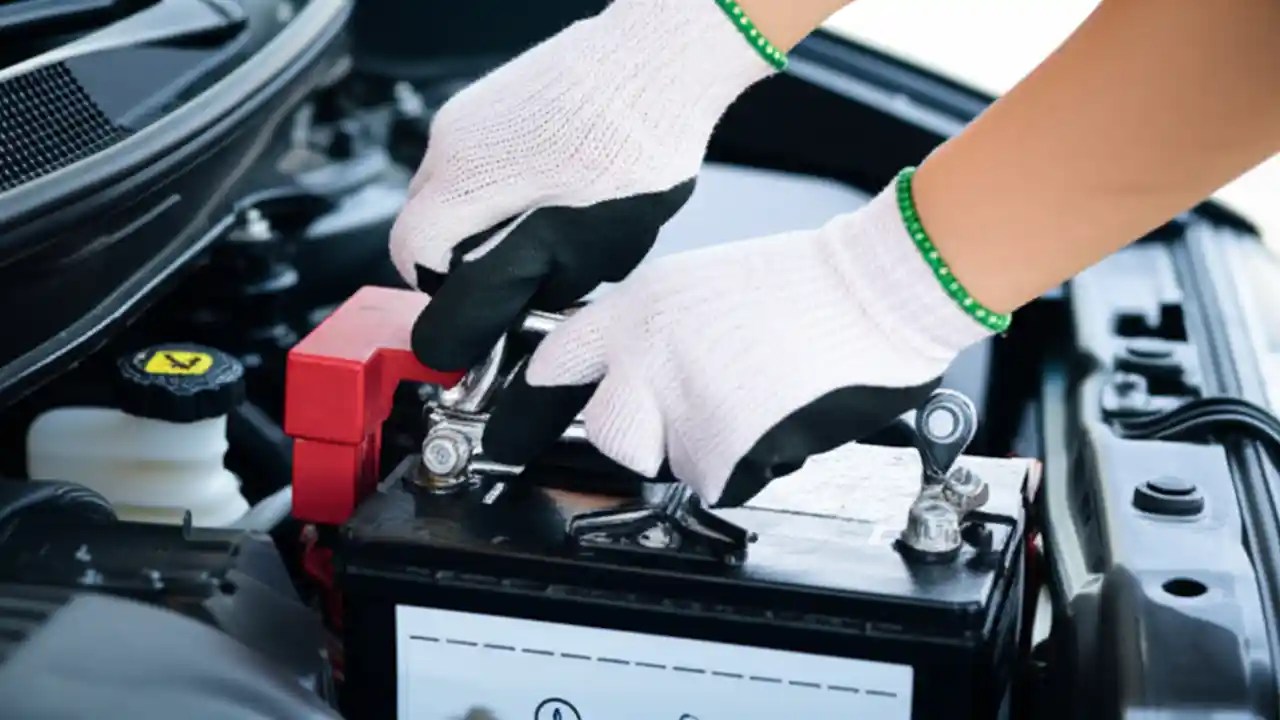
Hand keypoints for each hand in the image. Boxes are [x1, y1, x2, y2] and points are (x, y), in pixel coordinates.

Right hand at [390, 0, 774, 372]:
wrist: (660, 61)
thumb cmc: (636, 146)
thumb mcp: (588, 250)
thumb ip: (528, 289)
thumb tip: (505, 316)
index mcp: (463, 183)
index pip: (415, 264)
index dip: (447, 302)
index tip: (475, 324)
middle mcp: (450, 146)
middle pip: (424, 230)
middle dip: (461, 268)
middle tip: (512, 285)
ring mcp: (467, 118)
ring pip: (448, 197)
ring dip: (480, 228)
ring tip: (544, 232)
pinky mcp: (490, 102)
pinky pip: (473, 164)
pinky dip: (496, 191)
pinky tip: (554, 190)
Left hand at [481, 180, 993, 506]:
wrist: (875, 289)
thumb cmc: (801, 285)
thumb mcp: (696, 286)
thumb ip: (645, 333)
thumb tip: (615, 376)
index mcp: (636, 311)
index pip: (551, 368)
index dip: (528, 409)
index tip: (508, 436)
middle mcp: (648, 358)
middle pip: (607, 437)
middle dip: (640, 440)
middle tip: (686, 419)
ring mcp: (686, 406)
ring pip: (673, 463)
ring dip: (707, 448)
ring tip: (753, 398)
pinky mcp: (730, 450)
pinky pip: (724, 482)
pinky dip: (750, 463)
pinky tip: (777, 416)